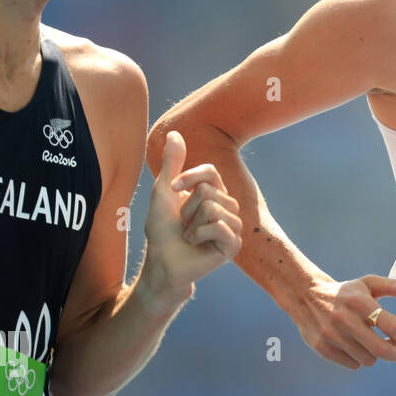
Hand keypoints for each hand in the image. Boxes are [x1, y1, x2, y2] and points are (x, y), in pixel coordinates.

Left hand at [144, 131, 242, 292]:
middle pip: (208, 191)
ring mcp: (233, 226)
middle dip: (187, 208)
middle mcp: (229, 208)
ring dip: (192, 223)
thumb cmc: (163, 229)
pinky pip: (219, 226)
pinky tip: (196, 243)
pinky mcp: (234, 244)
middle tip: (184, 224)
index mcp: (216, 193)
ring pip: (213, 207)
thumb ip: (171, 163)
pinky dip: (199, 234)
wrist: (162, 262)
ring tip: (190, 235)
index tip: (172, 190)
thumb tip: (174, 133)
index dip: (188, 178)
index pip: (210, 172)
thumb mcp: (164, 191)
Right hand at [295, 275, 395, 368]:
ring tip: (369, 343)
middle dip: (393, 353)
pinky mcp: (322, 348)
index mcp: (360, 301)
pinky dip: (357, 359)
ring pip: (367, 360)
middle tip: (394, 350)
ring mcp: (332, 335)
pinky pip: (352, 364)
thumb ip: (391, 286)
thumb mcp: (367, 284)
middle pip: (380, 350)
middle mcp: (345, 319)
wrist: (306, 297)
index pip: (391, 326)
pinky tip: (354, 346)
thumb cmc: (344, 292)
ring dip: (373, 355)